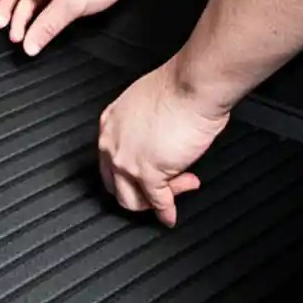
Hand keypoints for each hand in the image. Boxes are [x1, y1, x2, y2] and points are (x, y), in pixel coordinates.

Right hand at [0, 0, 148, 55]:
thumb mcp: (69, 4)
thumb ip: (46, 27)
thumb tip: (30, 44)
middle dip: (7, 13)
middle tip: (4, 31)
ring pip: (29, 0)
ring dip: (24, 18)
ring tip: (20, 36)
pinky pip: (43, 3)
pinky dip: (39, 17)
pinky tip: (36, 30)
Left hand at [98, 57, 230, 227]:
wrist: (192, 85)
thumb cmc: (179, 87)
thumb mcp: (146, 106)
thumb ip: (143, 128)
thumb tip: (156, 145)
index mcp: (109, 125)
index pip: (110, 162)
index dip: (129, 174)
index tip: (144, 179)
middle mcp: (112, 144)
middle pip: (115, 185)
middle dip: (139, 192)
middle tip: (160, 190)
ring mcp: (127, 161)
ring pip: (130, 199)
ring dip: (153, 202)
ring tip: (175, 194)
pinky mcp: (148, 173)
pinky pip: (157, 201)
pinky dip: (165, 212)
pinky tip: (170, 216)